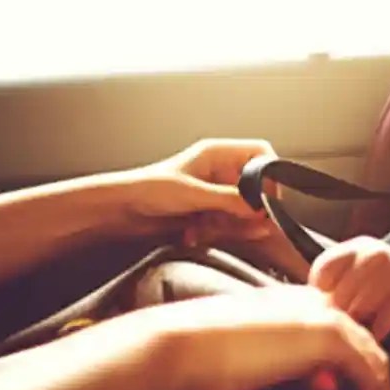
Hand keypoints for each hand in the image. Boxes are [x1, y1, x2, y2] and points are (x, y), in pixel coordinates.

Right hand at [125, 286, 389, 389]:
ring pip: (376, 361)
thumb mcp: (260, 363)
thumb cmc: (203, 359)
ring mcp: (324, 316)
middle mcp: (316, 303)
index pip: (345, 337)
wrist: (181, 348)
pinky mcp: (327, 336)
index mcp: (296, 303)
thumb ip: (296, 370)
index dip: (355, 377)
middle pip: (368, 347)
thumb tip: (329, 387)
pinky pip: (369, 373)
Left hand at [127, 138, 280, 242]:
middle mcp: (220, 171)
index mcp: (218, 154)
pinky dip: (214, 233)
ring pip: (242, 211)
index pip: (261, 154)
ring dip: (228, 226)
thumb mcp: (193, 194)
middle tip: (244, 226)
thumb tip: (260, 208)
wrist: (120, 210)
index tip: (268, 199)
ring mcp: (215, 193)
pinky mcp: (207, 212)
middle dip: (248, 210)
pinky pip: (226, 224)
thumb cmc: (149, 189)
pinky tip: (192, 234)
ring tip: (205, 230)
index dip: (270, 175)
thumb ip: (229, 200)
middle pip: (256, 188)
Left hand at [308, 236, 389, 340]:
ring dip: (358, 327)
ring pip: (358, 310)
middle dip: (340, 315)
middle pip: (338, 294)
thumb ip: (340, 278)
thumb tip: (306, 303)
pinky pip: (381, 322)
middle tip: (345, 327)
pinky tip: (377, 336)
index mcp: (358, 247)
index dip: (320, 293)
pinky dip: (377, 334)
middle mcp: (374, 254)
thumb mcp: (365, 270)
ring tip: (360, 333)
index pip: (322, 269)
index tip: (326, 305)